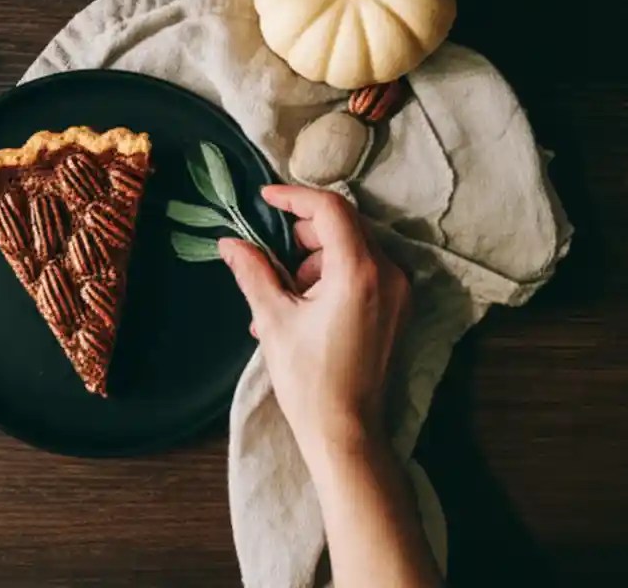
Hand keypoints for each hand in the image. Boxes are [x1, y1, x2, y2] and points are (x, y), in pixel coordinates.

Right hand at [220, 185, 409, 464]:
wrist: (345, 431)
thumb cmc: (309, 379)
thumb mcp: (273, 319)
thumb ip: (252, 271)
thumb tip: (229, 242)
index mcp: (359, 272)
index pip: (330, 209)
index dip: (294, 197)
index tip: (264, 199)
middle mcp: (388, 274)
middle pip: (343, 225)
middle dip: (302, 233)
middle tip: (270, 258)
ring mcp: (398, 292)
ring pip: (351, 248)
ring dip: (313, 259)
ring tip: (280, 297)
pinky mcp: (397, 308)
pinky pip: (362, 272)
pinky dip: (330, 276)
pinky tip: (300, 306)